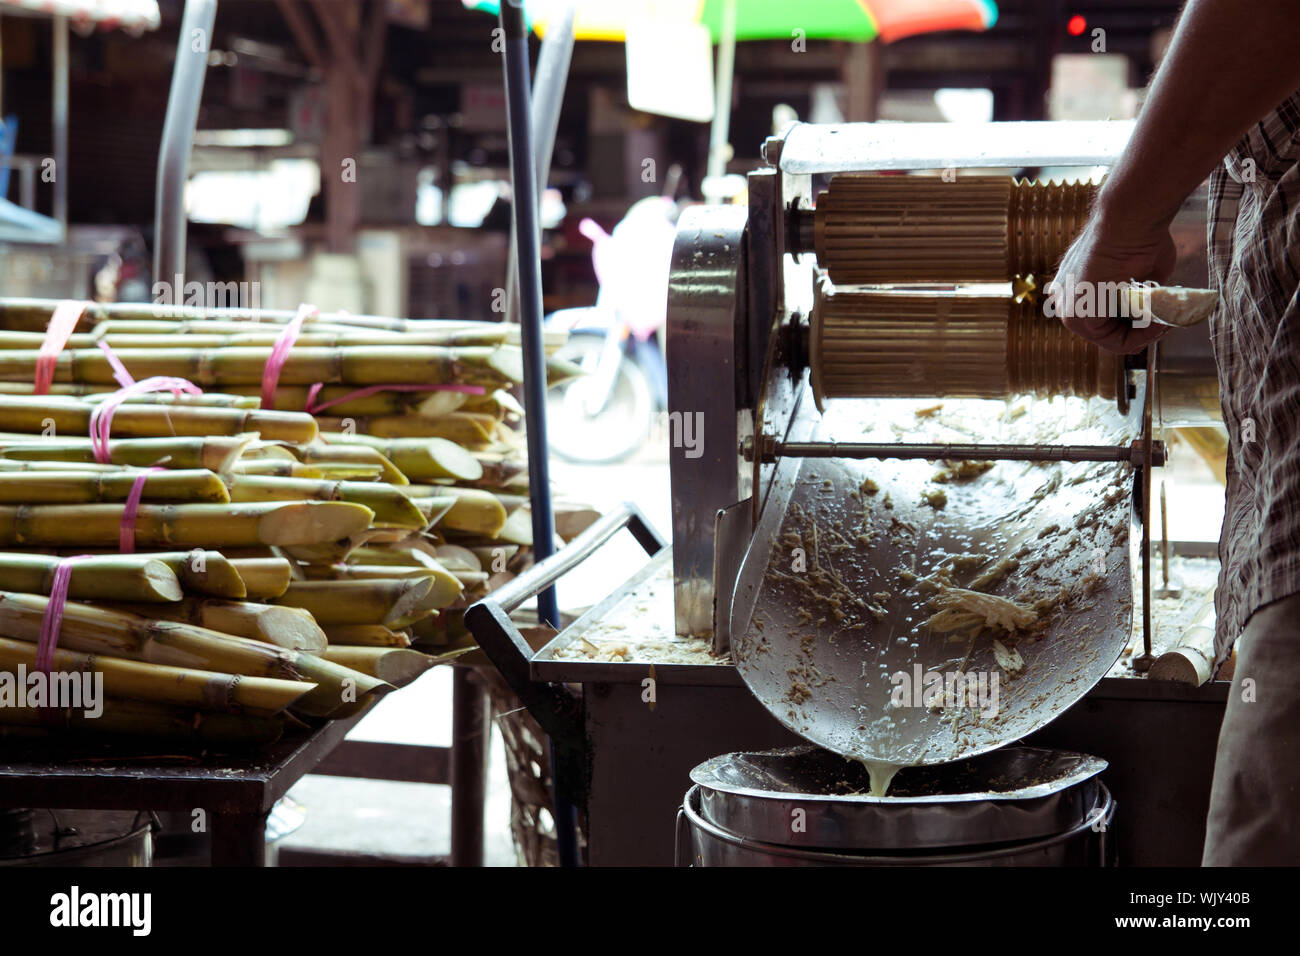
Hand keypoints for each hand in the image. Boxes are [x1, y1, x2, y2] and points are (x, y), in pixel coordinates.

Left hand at [1047, 212, 1177, 353]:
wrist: (1128, 220)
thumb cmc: (1139, 236)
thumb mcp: (1141, 271)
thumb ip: (1140, 292)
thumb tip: (1152, 304)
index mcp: (1073, 286)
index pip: (1104, 320)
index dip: (1136, 325)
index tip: (1161, 318)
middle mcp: (1065, 300)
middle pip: (1107, 332)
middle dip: (1141, 332)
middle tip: (1167, 323)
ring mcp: (1068, 309)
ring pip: (1111, 340)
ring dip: (1144, 335)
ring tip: (1165, 322)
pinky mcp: (1077, 316)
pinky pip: (1113, 341)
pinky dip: (1140, 336)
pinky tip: (1157, 323)